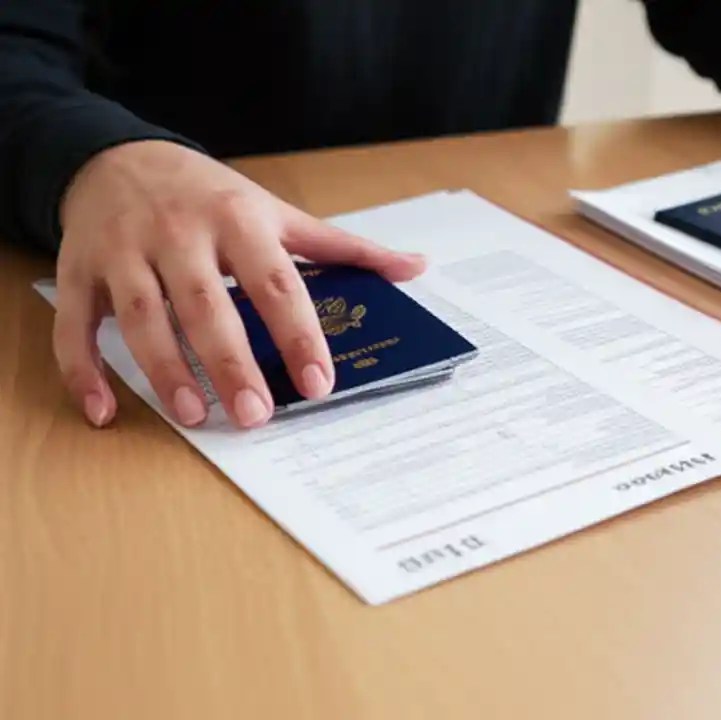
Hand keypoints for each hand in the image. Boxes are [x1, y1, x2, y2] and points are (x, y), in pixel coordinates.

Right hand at [56, 140, 425, 428]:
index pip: (276, 283)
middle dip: (231, 362)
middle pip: (206, 304)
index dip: (298, 334)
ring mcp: (124, 252)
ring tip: (195, 416)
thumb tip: (415, 267)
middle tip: (256, 414)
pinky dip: (84, 370)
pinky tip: (106, 411)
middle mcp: (180, 233)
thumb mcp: (278, 213)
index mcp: (239, 220)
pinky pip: (75, 325)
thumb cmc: (212, 197)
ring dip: (165, 370)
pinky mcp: (79, 271)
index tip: (318, 382)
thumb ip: (343, 249)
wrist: (116, 156)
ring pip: (142, 316)